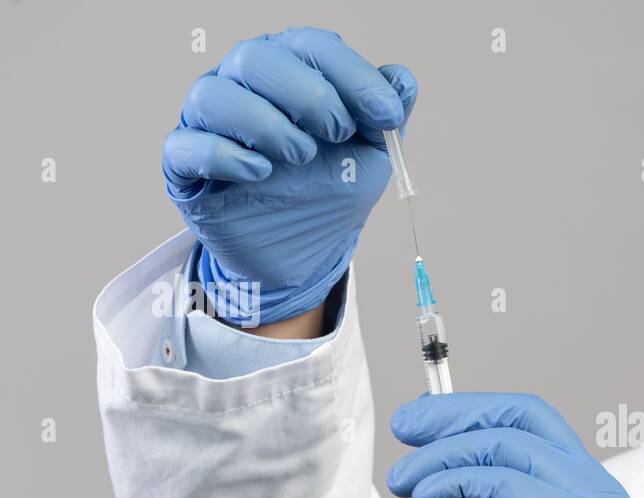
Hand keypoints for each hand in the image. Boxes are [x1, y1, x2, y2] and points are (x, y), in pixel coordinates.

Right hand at [162, 27, 416, 326]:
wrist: (303, 249)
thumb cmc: (332, 187)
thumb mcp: (372, 153)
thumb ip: (385, 116)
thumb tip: (401, 79)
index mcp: (289, 71)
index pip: (310, 46)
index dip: (353, 75)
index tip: (387, 115)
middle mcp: (243, 86)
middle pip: (256, 58)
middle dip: (306, 93)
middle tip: (338, 133)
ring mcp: (208, 123)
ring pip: (213, 95)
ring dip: (265, 123)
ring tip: (301, 157)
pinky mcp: (185, 166)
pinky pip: (186, 145)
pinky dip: (223, 155)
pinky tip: (260, 173)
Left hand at [386, 393, 643, 497]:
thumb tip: (436, 497)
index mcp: (586, 496)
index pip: (531, 429)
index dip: (476, 418)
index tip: (423, 431)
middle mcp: (591, 488)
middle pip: (521, 416)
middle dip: (456, 413)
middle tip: (406, 426)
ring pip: (506, 441)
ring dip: (444, 452)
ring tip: (403, 478)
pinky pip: (499, 480)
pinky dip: (455, 481)